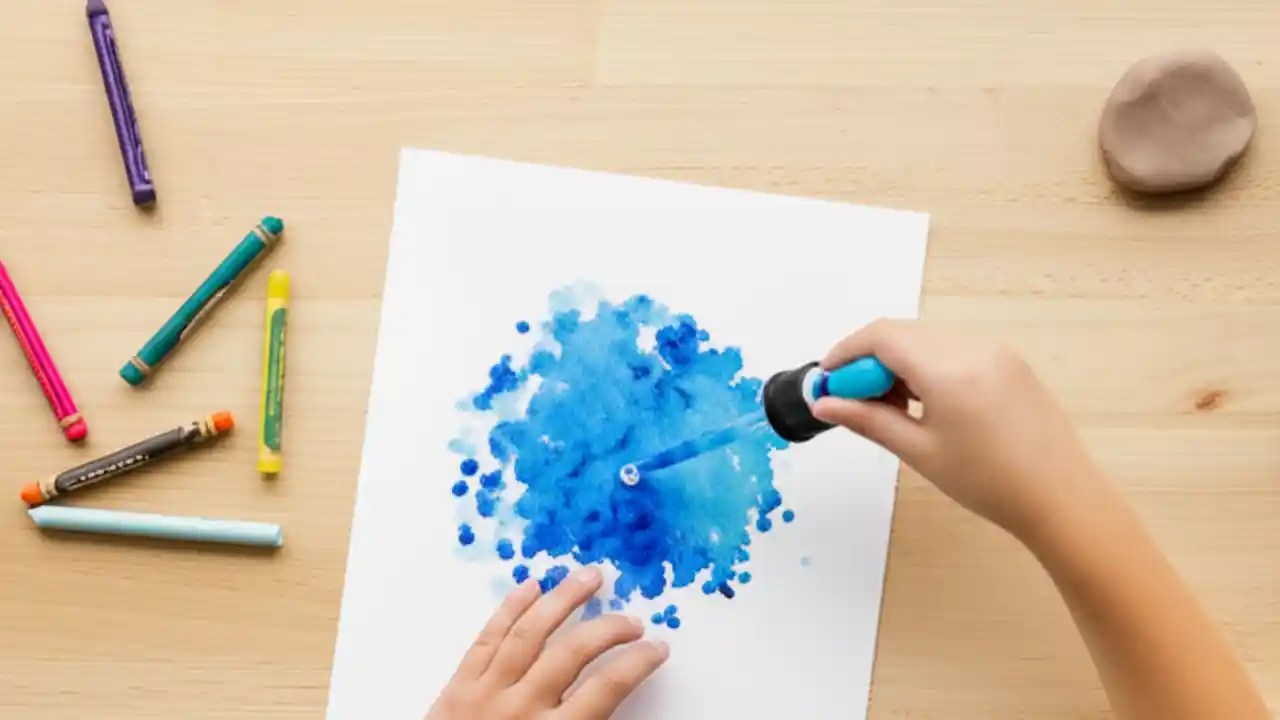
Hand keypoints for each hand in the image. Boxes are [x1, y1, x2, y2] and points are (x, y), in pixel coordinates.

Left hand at [426, 566, 668, 719]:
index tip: (657, 647)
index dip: (636, 664)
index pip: (606, 690)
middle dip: (608, 629)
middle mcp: (522, 707)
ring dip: (563, 600)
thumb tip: (612, 696)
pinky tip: (531, 586)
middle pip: (572, 653)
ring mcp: (486, 691)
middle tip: (632, 619)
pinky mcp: (458, 684)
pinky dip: (510, 608)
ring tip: (589, 576)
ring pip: (530, 632)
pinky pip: (487, 637)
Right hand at [813, 319, 1105, 540]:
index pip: (882, 337)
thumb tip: (824, 404)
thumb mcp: (919, 451)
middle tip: (855, 401)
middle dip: (870, 360)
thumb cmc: (989, 482)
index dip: (846, 352)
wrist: (1060, 497)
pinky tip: (925, 404)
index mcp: (949, 370)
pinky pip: (955, 348)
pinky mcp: (1010, 361)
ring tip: (893, 409)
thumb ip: (868, 420)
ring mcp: (996, 351)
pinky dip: (928, 365)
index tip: (827, 379)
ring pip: (928, 340)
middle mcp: (973, 348)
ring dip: (899, 363)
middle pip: (903, 334)